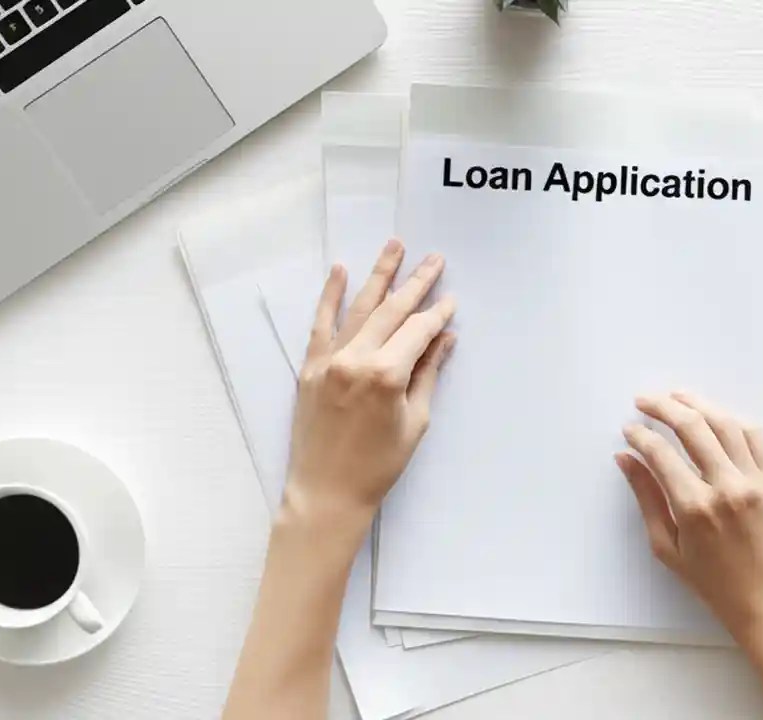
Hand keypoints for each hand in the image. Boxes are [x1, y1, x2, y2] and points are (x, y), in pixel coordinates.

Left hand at [284, 239, 456, 525]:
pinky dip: (330, 295)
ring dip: (379, 275)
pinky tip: (341, 271)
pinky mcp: (310, 367)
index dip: (438, 313)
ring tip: (395, 246)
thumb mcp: (414, 422)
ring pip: (360, 307)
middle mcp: (357, 359)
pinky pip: (321, 323)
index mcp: (387, 375)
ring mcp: (330, 360)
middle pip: (392, 310)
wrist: (326, 492)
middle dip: (416, 283)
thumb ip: (427, 374)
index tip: (451, 300)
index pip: (419, 331)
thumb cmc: (377, 466)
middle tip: (435, 259)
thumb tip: (444, 339)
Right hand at [616, 392, 762, 650]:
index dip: (640, 436)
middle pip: (692, 427)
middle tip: (644, 400)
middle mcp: (726, 487)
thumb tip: (626, 458)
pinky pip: (755, 436)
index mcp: (694, 508)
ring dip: (697, 403)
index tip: (629, 430)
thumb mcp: (666, 546)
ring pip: (724, 423)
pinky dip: (732, 419)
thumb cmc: (711, 581)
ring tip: (676, 396)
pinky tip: (714, 415)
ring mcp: (754, 480)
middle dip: (663, 407)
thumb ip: (646, 498)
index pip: (661, 453)